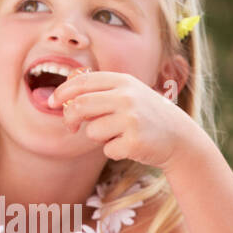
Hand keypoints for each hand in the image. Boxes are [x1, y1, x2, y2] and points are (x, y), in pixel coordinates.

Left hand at [49, 71, 197, 167]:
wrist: (180, 138)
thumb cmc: (148, 116)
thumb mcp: (129, 94)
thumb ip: (101, 91)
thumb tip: (63, 96)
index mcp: (123, 81)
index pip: (82, 82)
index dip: (62, 92)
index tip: (51, 102)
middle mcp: (127, 98)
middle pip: (81, 106)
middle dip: (69, 118)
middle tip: (71, 127)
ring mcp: (132, 120)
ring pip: (93, 131)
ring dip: (100, 138)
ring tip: (120, 135)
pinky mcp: (135, 142)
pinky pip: (108, 150)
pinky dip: (114, 151)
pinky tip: (131, 146)